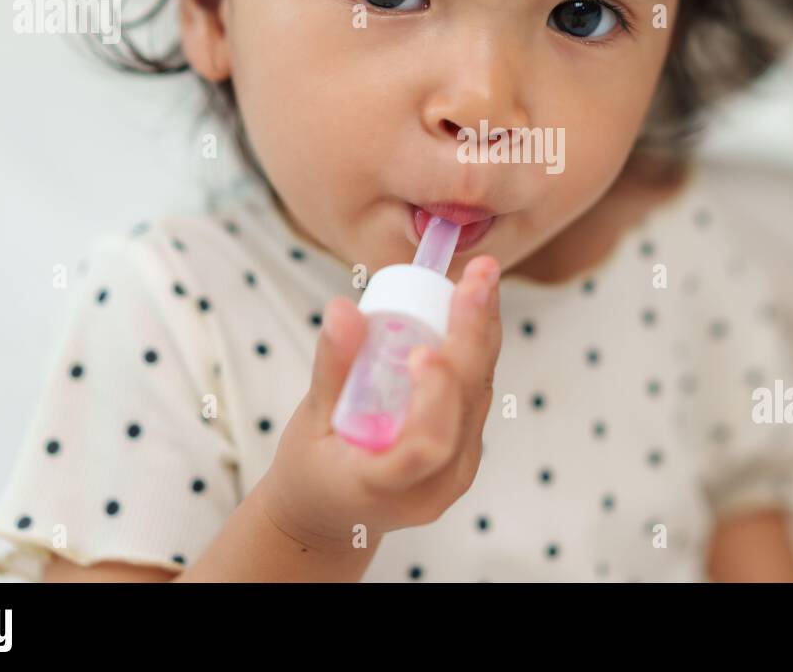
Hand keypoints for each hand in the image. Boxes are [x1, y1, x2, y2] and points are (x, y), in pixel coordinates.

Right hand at [259, 255, 501, 553]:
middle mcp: (434, 485)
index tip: (422, 351)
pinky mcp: (467, 451)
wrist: (332, 513)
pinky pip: (479, 394)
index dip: (434, 398)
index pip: (426, 448)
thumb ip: (332, 368)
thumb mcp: (310, 422)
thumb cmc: (313, 470)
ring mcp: (457, 471)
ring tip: (481, 278)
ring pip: (480, 395)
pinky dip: (478, 347)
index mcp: (383, 485)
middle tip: (477, 279)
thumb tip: (343, 308)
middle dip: (473, 336)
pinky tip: (477, 304)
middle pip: (466, 409)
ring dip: (482, 332)